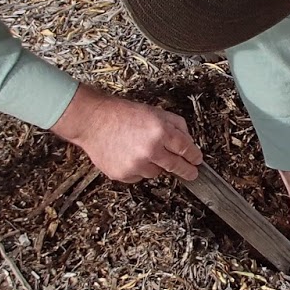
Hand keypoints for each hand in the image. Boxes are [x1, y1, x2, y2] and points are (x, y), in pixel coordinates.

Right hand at [52, 85, 201, 182]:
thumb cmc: (122, 114)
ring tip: (142, 150)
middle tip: (191, 173)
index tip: (197, 160)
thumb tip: (189, 141)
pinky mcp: (123, 174)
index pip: (186, 149)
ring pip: (157, 173)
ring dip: (156, 165)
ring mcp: (136, 164)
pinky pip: (139, 177)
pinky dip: (138, 170)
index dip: (194, 156)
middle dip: (187, 170)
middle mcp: (150, 150)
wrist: (93, 121)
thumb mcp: (155, 111)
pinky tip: (129, 155)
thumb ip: (176, 125)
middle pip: (177, 166)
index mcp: (160, 131)